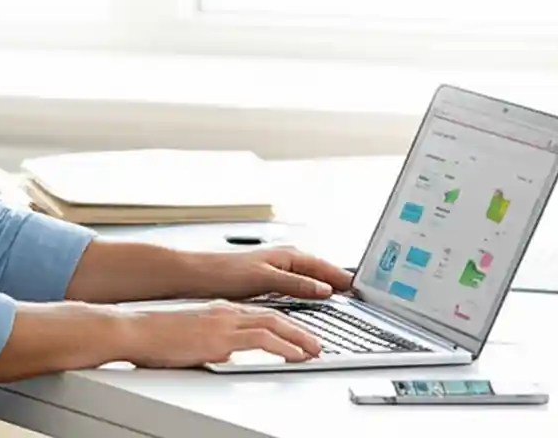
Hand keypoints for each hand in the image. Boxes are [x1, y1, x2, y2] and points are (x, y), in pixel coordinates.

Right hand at [123, 301, 323, 367]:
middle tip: (316, 343)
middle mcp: (226, 312)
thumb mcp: (193, 339)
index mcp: (220, 310)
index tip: (299, 334)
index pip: (260, 314)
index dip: (284, 324)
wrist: (137, 331)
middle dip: (299, 330)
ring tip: (315, 350)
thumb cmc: (155, 337)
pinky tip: (295, 356)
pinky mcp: (221, 337)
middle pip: (274, 316)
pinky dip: (284, 347)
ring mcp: (224, 322)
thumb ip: (214, 343)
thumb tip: (226, 354)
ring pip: (274, 324)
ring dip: (299, 338)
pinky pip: (263, 340)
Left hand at [190, 246, 352, 300]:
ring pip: (308, 278)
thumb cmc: (226, 273)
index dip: (342, 278)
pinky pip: (296, 285)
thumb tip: (324, 289)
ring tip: (339, 299)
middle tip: (356, 296)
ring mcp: (276, 269)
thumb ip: (296, 284)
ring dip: (323, 286)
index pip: (324, 267)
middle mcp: (283, 259)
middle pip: (319, 271)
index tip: (359, 288)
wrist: (198, 275)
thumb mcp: (265, 280)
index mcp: (287, 255)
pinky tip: (309, 301)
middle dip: (337, 281)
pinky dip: (308, 292)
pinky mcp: (267, 280)